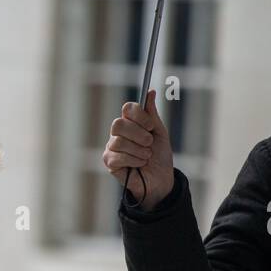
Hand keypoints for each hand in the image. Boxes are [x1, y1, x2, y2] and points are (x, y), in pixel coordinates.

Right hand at [101, 88, 174, 210]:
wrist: (160, 179)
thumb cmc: (160, 156)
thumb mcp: (159, 133)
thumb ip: (152, 114)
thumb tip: (150, 91)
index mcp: (131, 122)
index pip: (127, 109)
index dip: (139, 116)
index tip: (151, 126)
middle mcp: (119, 133)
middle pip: (118, 124)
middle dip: (138, 134)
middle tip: (149, 143)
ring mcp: (112, 147)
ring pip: (119, 142)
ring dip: (139, 150)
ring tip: (147, 156)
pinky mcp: (110, 162)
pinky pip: (118, 157)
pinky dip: (134, 160)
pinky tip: (140, 164)